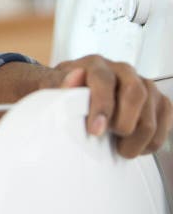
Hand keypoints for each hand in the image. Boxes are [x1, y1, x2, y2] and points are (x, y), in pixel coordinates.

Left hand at [54, 55, 172, 157]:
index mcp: (95, 64)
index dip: (102, 107)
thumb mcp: (51, 87)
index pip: (103, 81)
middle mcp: (122, 69)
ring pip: (153, 109)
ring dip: (139, 137)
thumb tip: (73, 79)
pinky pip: (166, 116)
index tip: (96, 131)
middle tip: (111, 142)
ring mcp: (143, 82)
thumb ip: (58, 83)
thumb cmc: (64, 92)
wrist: (75, 92)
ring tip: (121, 149)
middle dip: (125, 123)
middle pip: (136, 94)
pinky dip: (154, 137)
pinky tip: (137, 145)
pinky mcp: (157, 98)